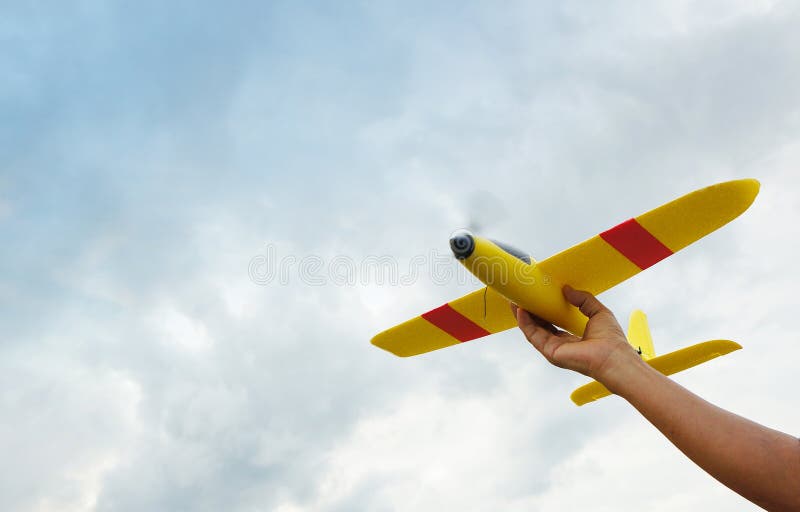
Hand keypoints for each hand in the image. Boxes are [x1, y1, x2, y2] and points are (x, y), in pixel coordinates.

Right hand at [512, 286, 642, 390]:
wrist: (614, 357)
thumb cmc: (612, 341)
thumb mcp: (598, 312)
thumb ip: (583, 300)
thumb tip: (567, 289)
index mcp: (571, 338)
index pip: (551, 323)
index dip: (542, 310)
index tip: (536, 297)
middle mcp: (560, 345)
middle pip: (539, 327)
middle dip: (528, 312)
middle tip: (521, 297)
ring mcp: (553, 349)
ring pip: (532, 331)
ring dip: (522, 316)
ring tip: (515, 301)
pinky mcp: (550, 352)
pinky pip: (533, 336)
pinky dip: (525, 323)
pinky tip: (521, 311)